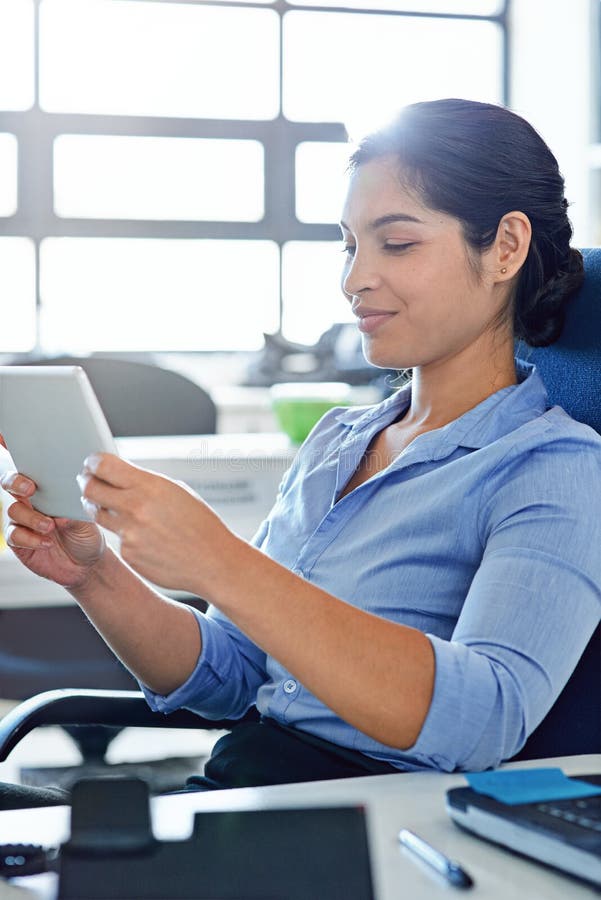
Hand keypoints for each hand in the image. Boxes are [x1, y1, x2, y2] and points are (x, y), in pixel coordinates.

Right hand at [0, 434, 104, 588]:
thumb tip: (60, 512)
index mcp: (47, 486)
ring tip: (51, 526)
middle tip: (30, 488)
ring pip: (14, 510)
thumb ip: (72, 510)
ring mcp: (23, 520)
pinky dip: (30, 538)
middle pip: (10, 483)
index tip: (4, 436)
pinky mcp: (20, 541)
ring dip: (32, 517)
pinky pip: (15, 535)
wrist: (88, 562)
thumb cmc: (87, 532)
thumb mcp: (87, 517)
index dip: (11, 447)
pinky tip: (46, 542)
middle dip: (16, 482)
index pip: (28, 464)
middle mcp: (31, 500)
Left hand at [79, 453, 234, 592]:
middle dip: (86, 482)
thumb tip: (119, 476)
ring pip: (98, 514)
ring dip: (99, 507)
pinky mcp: (128, 554)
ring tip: (111, 506)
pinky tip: (145, 537)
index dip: (93, 462)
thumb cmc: (200, 524)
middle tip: (87, 481)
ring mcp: (129, 534)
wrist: (213, 561)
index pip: (103, 466)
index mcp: (149, 486)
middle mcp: (135, 508)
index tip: (92, 464)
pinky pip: (117, 538)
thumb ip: (145, 483)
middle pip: (89, 489)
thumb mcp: (176, 491)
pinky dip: (125, 534)